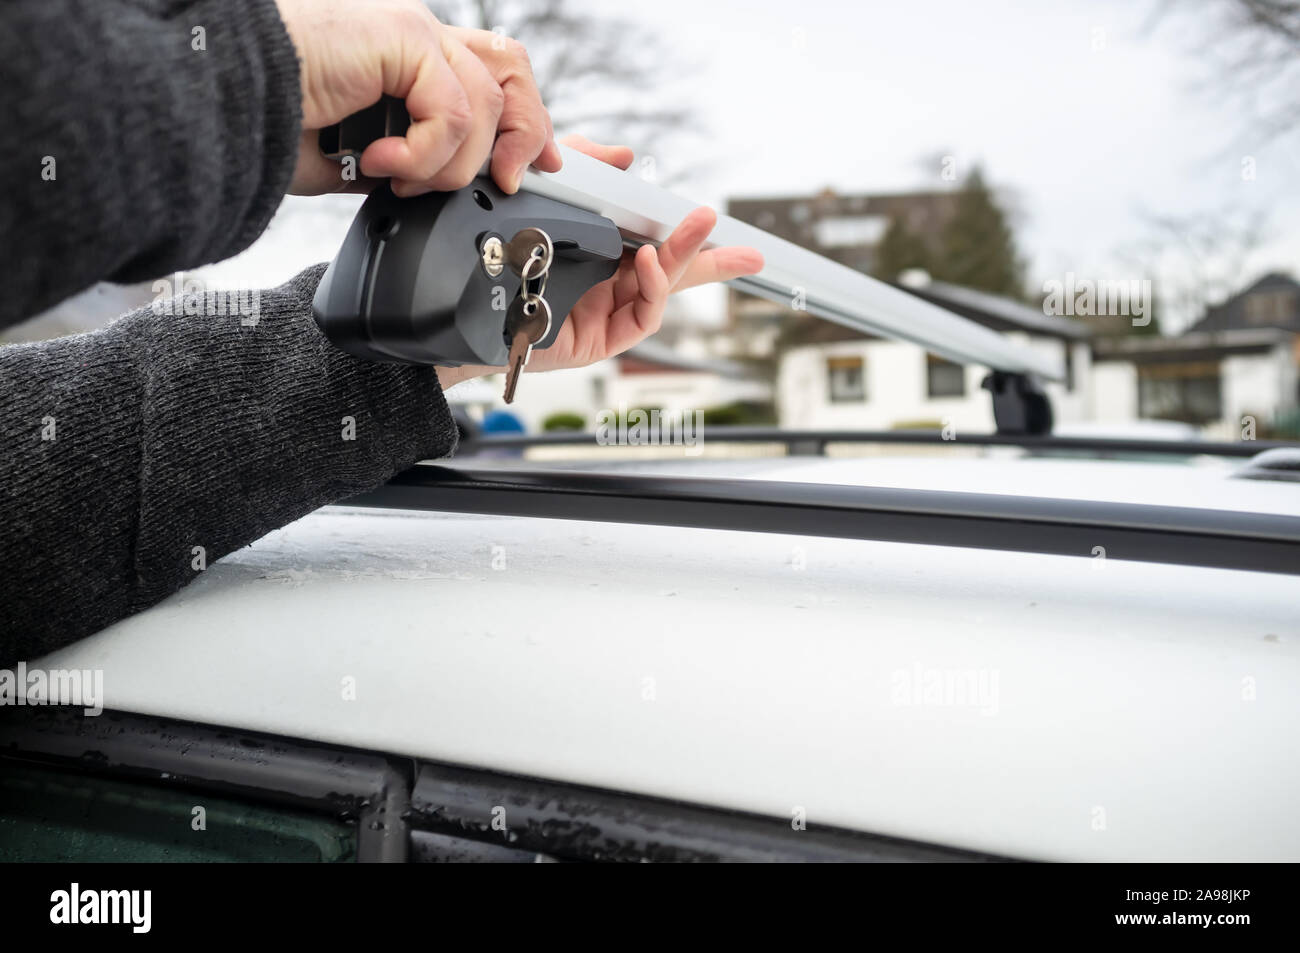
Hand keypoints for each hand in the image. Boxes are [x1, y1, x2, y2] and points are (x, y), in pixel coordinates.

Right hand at [276, 0, 560, 196]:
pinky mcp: (402, 36)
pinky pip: (452, 111)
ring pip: (486, 105)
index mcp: (407, 60)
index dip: (527, 118)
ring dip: (451, 165)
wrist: (221, 102)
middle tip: (510, 179)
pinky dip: (424, 155)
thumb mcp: (357, 157)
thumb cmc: (268, 126)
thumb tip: (441, 190)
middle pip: (511, 69)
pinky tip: (379, 164)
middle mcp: (415, 37)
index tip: (540, 165)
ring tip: (398, 179)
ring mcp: (411, 31)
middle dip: (526, 133)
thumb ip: (408, 163)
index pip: (492, 74)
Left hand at [436, 135, 763, 389]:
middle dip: (710, 260)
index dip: (684, 232)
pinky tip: (653, 263)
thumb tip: (626, 157)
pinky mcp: (598, 339)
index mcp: (596, 253)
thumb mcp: (545, 194)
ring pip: (661, 290)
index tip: (714, 219)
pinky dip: (656, 288)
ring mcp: (604, 312)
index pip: (651, 239)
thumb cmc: (498, 251)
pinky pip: (642, 316)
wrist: (460, 301)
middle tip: (750, 253)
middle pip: (670, 271)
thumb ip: (583, 171)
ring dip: (684, 260)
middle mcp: (604, 284)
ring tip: (699, 230)